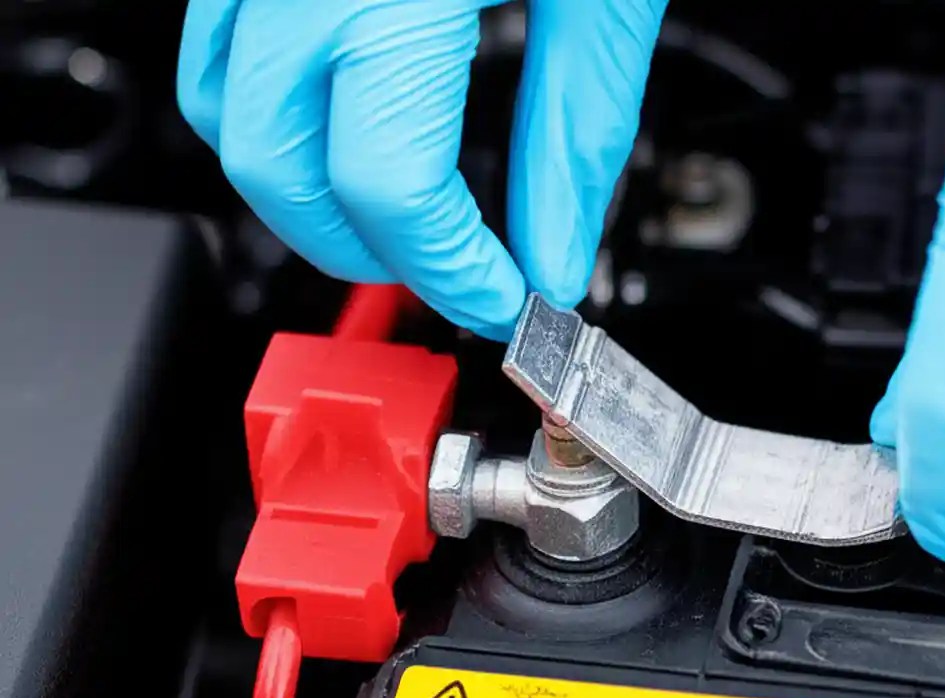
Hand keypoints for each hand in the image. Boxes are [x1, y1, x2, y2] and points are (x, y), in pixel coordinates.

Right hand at [178, 0, 665, 339]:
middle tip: (446, 273)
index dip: (449, 268)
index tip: (501, 300)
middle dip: (361, 251)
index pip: (390, 180)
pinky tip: (340, 125)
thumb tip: (556, 253)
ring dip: (298, 190)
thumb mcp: (606, 0)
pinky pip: (219, 47)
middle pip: (277, 164)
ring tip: (394, 211)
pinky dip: (267, 111)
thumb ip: (576, 131)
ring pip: (222, 109)